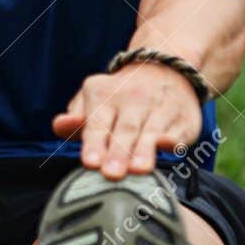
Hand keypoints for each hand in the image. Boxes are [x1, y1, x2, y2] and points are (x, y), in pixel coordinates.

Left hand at [52, 63, 202, 178]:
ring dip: (145, 149)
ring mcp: (161, 106)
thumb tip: (60, 125)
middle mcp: (134, 98)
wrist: (165, 69)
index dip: (94, 143)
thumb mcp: (92, 100)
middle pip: (125, 129)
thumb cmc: (118, 98)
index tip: (91, 162)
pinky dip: (174, 139)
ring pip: (152, 130)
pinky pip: (179, 130)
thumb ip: (75, 118)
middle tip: (112, 174)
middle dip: (118, 152)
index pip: (97, 124)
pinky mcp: (185, 118)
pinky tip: (170, 147)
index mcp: (104, 95)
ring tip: (138, 169)